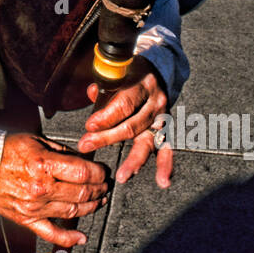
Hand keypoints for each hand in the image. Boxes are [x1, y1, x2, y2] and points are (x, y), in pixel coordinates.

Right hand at [0, 133, 108, 246]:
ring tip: (98, 201)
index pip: (83, 173)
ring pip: (73, 212)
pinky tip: (81, 237)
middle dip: (99, 189)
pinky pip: (52, 233)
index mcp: (44, 165)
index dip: (99, 173)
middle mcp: (41, 188)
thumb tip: (82, 160)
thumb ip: (61, 151)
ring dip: (91, 207)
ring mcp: (35, 207)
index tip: (102, 172)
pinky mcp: (28, 219)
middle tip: (104, 185)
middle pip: (82, 193)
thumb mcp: (36, 140)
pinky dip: (69, 238)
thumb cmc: (7, 151)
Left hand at [77, 56, 171, 188]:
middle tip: (86, 145)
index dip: (106, 116)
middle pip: (131, 126)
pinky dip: (166, 166)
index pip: (124, 104)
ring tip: (122, 175)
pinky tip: (163, 180)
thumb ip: (105, 86)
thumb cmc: (129, 75)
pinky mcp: (166, 130)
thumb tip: (92, 93)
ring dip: (134, 160)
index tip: (89, 126)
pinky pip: (167, 149)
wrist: (157, 71)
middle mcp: (155, 102)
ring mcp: (162, 118)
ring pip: (147, 141)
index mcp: (142, 84)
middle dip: (107, 138)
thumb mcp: (117, 73)